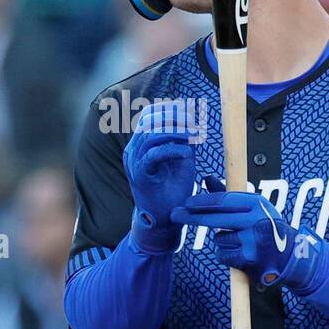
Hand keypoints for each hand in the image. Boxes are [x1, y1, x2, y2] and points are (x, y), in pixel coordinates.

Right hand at [122, 101, 198, 253]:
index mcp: (142, 143)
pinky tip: (186, 153)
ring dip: (176, 132)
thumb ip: (184, 141)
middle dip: (175, 117)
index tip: (190, 111)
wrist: (164, 219)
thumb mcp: (183, 160)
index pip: (149, 115)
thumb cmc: (173, 190)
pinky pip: (153, 154)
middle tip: (194, 122)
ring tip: (194, 136)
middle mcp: (134, 149)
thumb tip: (194, 123)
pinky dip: (172, 150)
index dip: (169, 109)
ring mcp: (134, 161)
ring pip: (151, 134)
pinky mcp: (139, 174)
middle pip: (149, 119)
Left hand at [171, 176, 328, 292]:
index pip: (222, 201)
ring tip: (240, 240)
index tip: (185, 203)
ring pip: (219, 239)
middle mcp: (257, 220)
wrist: (289, 255)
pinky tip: (240, 252)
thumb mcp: (252, 208)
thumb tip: (206, 178)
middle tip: (175, 215)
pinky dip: (226, 255)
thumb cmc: (264, 227)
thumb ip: (228, 196)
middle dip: (192, 217)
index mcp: (257, 203)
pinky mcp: (250, 258)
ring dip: (221, 240)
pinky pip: (223, 254)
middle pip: (215, 219)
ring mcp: (253, 240)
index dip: (201, 201)